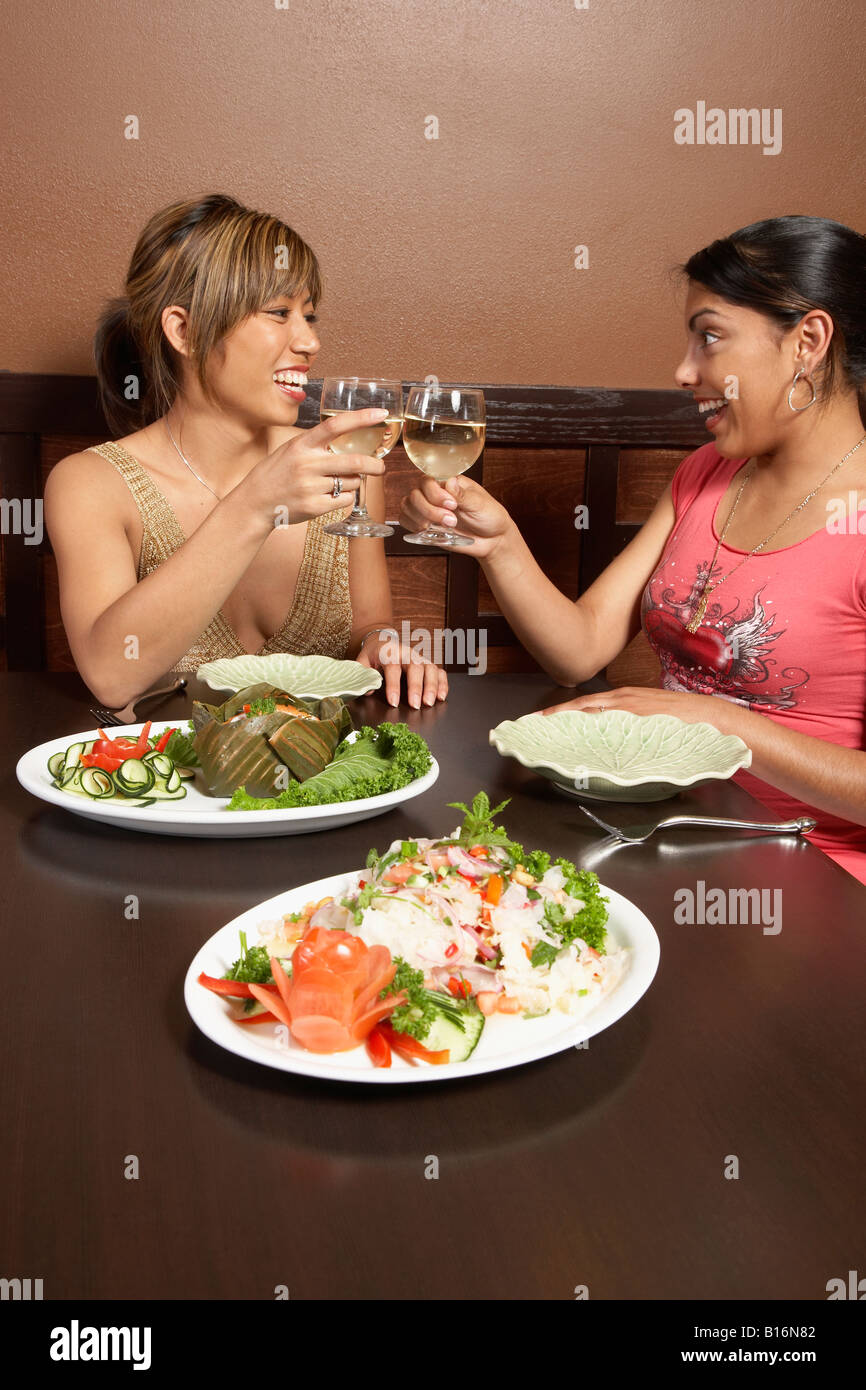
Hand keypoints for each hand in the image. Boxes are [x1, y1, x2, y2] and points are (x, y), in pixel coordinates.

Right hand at [243, 408, 388, 524]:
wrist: (255, 502)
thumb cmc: (276, 474)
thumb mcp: (291, 450)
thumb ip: (317, 445)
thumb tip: (352, 444)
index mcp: (302, 445)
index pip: (335, 425)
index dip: (361, 418)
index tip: (381, 414)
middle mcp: (307, 464)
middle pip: (354, 462)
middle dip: (374, 465)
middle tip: (380, 468)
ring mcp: (311, 487)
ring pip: (351, 483)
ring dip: (353, 482)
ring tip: (335, 483)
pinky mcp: (315, 507)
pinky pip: (345, 500)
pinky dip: (345, 497)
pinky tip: (329, 496)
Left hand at [357, 634, 448, 709]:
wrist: (383, 642)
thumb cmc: (374, 655)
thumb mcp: (363, 661)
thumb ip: (364, 674)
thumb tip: (367, 690)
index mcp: (390, 652)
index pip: (393, 667)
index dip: (394, 685)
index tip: (393, 702)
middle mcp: (408, 653)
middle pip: (416, 667)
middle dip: (416, 687)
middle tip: (415, 705)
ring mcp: (420, 658)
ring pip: (430, 669)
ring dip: (432, 687)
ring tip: (429, 703)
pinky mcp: (428, 664)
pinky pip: (439, 672)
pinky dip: (443, 684)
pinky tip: (441, 697)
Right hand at [399, 476, 511, 557]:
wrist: (493, 540)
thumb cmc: (490, 517)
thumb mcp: (480, 504)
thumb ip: (463, 495)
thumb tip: (450, 481)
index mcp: (449, 483)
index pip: (428, 479)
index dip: (434, 493)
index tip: (452, 505)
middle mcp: (435, 494)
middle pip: (415, 494)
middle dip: (430, 510)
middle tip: (451, 520)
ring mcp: (428, 509)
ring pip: (407, 506)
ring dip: (421, 518)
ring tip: (444, 526)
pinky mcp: (425, 525)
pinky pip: (406, 520)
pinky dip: (412, 525)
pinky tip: (428, 529)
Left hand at [541, 686, 742, 736]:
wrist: (714, 718)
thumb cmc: (685, 722)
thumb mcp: (651, 718)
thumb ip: (630, 726)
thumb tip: (611, 741)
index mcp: (624, 698)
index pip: (584, 704)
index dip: (559, 712)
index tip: (538, 719)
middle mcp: (623, 700)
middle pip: (579, 707)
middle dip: (553, 716)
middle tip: (529, 727)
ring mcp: (630, 709)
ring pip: (589, 713)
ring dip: (564, 722)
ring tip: (543, 731)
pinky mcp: (640, 718)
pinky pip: (609, 723)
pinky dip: (589, 727)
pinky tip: (574, 736)